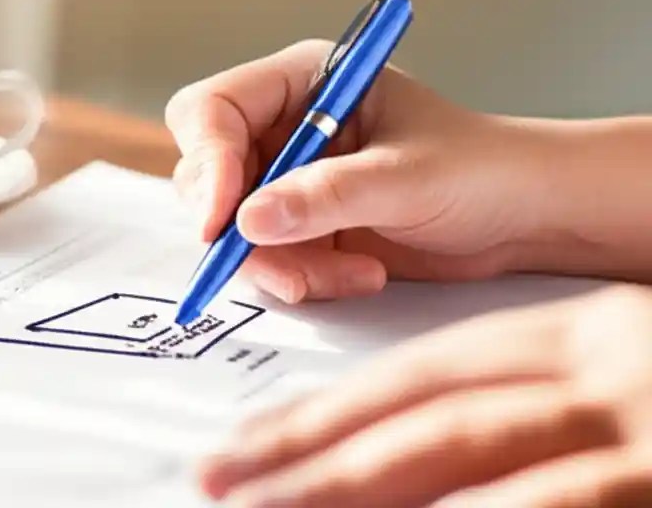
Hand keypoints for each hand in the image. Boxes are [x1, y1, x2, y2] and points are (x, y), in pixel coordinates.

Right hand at [163, 39, 554, 303]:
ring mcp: (286, 179)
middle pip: (206, 171)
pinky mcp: (299, 227)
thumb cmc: (482, 169)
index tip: (223, 217)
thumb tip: (248, 220)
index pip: (215, 110)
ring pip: (232, 227)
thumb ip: (326, 196)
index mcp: (303, 81)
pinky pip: (265, 259)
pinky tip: (359, 276)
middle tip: (270, 260)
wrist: (525, 218)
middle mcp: (283, 126)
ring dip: (279, 262)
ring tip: (346, 274)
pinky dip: (301, 278)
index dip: (208, 160)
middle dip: (234, 224)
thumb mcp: (406, 178)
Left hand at [198, 284, 651, 506]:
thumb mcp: (608, 385)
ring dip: (349, 482)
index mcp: (568, 335)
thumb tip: (382, 458)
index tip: (243, 447)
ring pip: (459, 439)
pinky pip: (550, 497)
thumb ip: (501, 412)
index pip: (416, 368)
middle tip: (216, 482)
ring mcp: (634, 415)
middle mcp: (592, 361)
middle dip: (306, 450)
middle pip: (417, 402)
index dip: (321, 410)